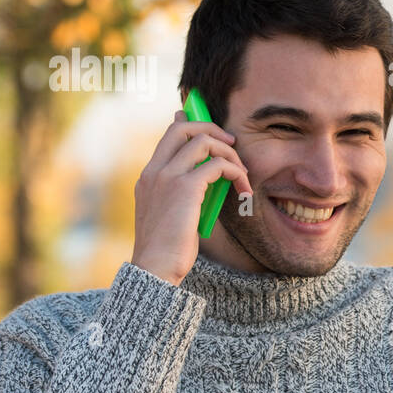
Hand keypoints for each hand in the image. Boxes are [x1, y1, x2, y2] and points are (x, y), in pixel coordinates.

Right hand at [130, 109, 253, 285]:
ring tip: (242, 175)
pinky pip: (218, 165)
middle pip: (183, 128)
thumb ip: (182, 193)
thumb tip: (205, 181)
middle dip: (212, 129)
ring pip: (203, 141)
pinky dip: (237, 174)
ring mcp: (167, 176)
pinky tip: (245, 191)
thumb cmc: (167, 248)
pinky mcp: (185, 187)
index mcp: (148, 176)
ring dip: (230, 155)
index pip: (169, 135)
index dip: (191, 124)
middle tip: (232, 145)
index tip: (214, 134)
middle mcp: (154, 171)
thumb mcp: (171, 214)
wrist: (156, 268)